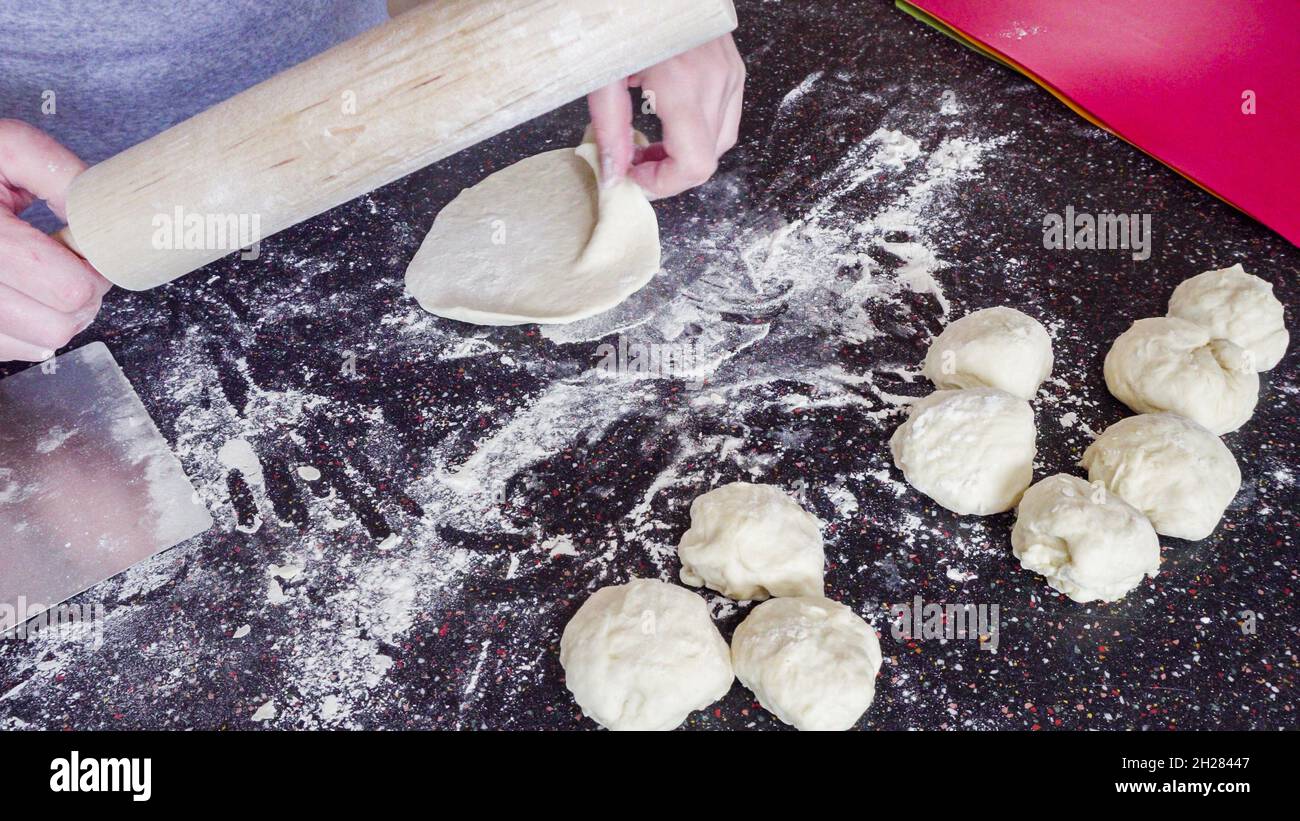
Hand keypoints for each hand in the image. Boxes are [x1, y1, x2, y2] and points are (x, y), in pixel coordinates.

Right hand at [0, 119, 109, 362]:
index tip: (87, 250)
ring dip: (60, 315)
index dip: (94, 271)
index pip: (69, 287)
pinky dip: (29, 330)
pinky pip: (12, 350)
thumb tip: (99, 217)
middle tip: (74, 266)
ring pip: (42, 342)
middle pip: (59, 323)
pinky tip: (21, 294)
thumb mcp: (7, 147)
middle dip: (82, 296)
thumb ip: (59, 173)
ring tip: (49, 278)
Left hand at [587, 33, 744, 198]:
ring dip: (684, 156)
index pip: (694, 165)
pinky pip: (725, 119)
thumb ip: (610, 129)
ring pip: (720, 144)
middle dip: (669, 173)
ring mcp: (730, 72)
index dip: (664, 185)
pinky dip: (698, 133)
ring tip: (649, 145)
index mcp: (681, 82)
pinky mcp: (733, 66)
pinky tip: (668, 124)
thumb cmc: (620, 14)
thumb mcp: (602, 73)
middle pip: (707, 161)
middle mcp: (715, 79)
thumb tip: (615, 176)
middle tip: (634, 164)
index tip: (635, 180)